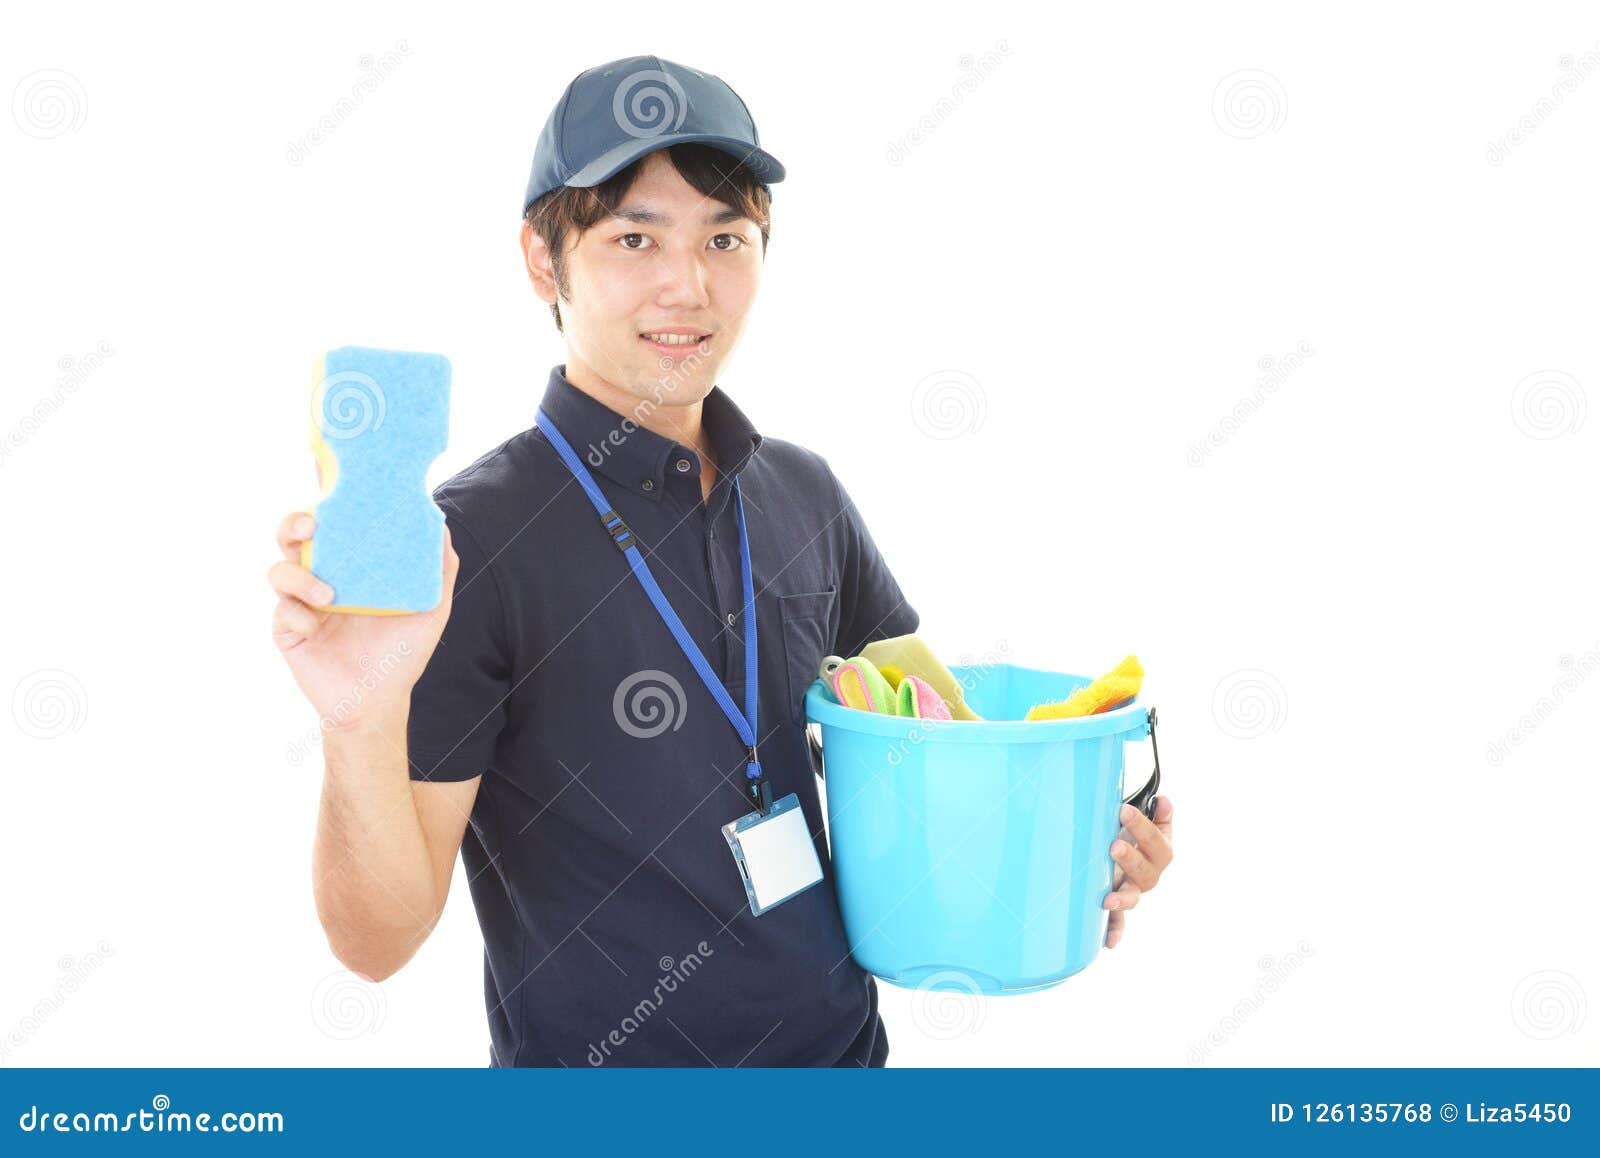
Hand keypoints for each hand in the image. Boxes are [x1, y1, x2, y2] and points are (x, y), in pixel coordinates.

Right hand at [268, 511, 458, 730]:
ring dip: (299, 576)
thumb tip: (439, 522)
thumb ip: (438, 566)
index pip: (335, 520)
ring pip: (279, 569)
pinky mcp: (288, 630)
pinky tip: (316, 628)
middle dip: (295, 522)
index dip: (324, 490)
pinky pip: (282, 613)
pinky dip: (297, 616)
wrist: (379, 701)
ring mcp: (301, 602)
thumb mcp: (431, 607)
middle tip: (313, 525)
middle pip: (293, 535)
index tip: (324, 464)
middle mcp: (323, 574)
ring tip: (327, 595)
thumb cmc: (402, 650)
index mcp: (352, 563)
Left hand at [1103, 795, 1173, 948]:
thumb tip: (1164, 801)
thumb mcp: (1146, 823)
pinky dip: (1114, 931)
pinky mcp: (1118, 904)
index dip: (1143, 827)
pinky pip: (1118, 921)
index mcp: (1158, 854)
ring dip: (1122, 899)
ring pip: (1132, 897)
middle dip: (1130, 859)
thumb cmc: (1133, 835)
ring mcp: (1133, 891)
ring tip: (1108, 900)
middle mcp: (1148, 875)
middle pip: (1144, 871)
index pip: (1156, 841)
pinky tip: (1109, 943)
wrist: (1124, 854)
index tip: (1123, 810)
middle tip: (1113, 846)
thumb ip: (1158, 815)